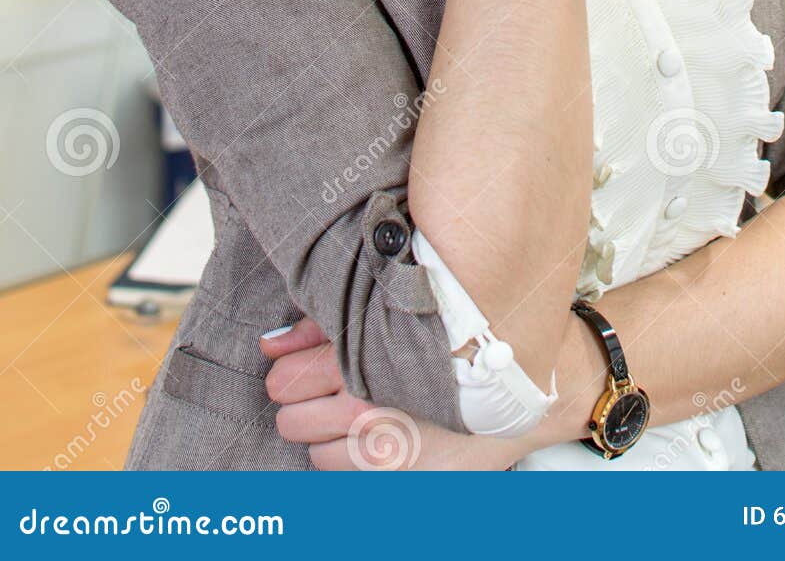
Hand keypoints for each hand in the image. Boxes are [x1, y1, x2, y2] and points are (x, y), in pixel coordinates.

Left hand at [260, 318, 523, 470]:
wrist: (508, 384)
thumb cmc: (443, 338)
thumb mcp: (381, 315)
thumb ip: (321, 326)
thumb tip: (270, 343)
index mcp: (359, 359)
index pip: (284, 377)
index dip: (289, 368)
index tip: (305, 363)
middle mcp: (364, 407)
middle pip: (289, 417)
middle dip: (300, 401)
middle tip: (326, 387)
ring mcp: (378, 448)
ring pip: (309, 448)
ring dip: (321, 428)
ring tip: (349, 408)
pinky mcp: (391, 474)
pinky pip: (334, 468)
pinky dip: (342, 451)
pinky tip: (365, 430)